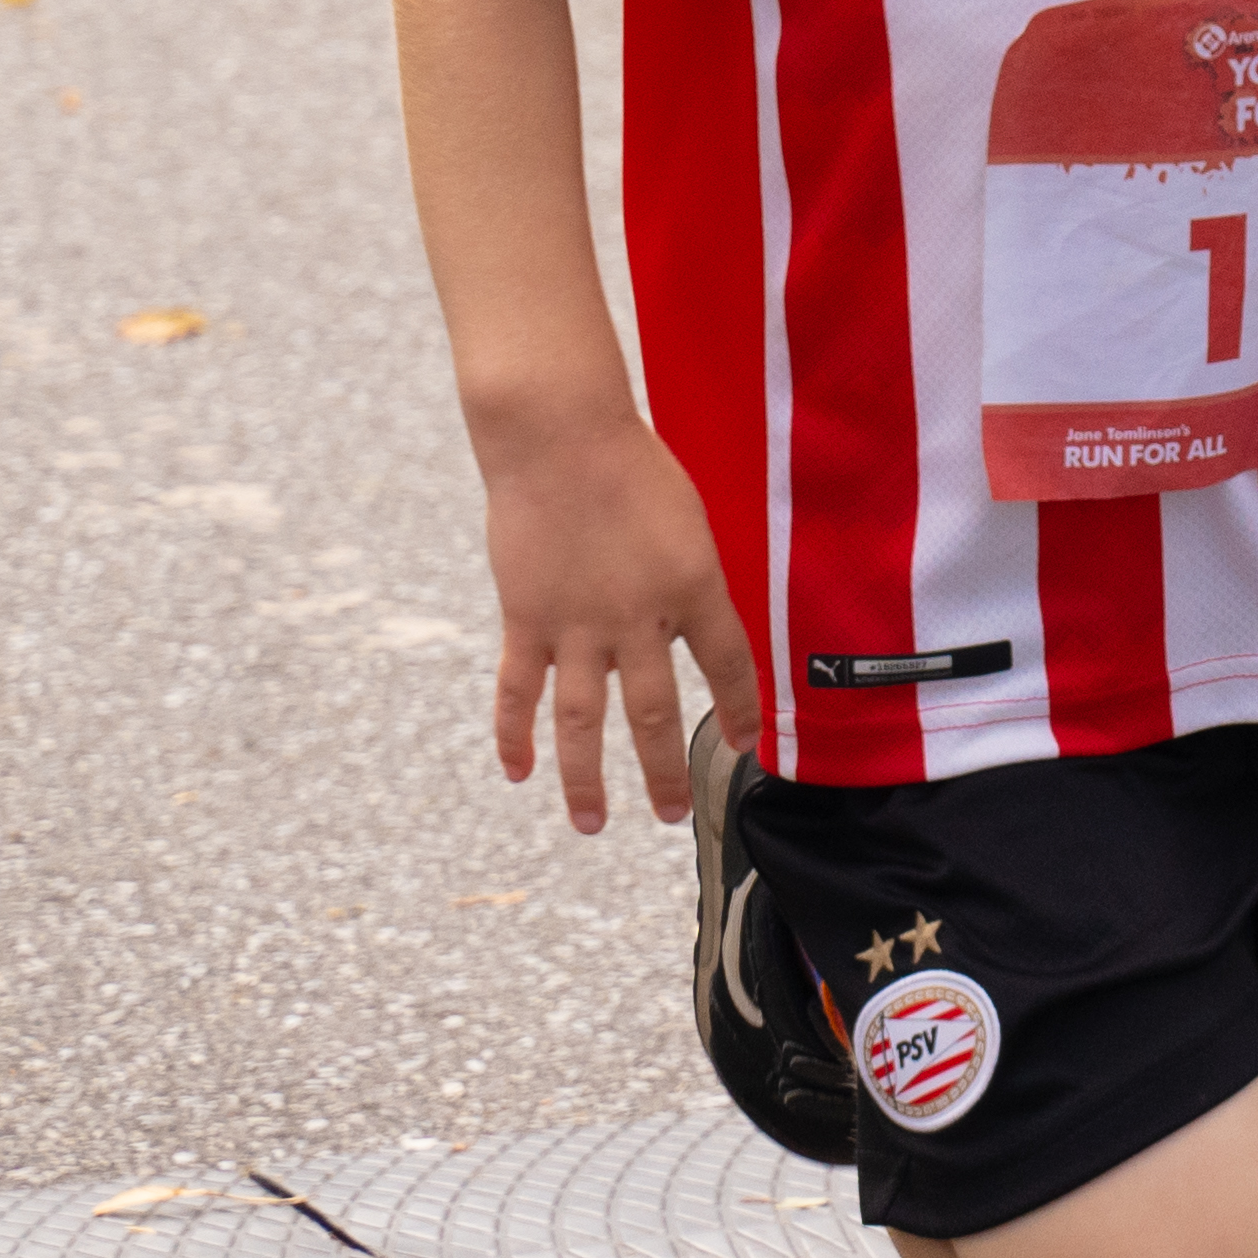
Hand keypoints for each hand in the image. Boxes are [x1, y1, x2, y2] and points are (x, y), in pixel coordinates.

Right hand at [477, 412, 758, 834]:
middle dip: (666, 773)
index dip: (740, 710)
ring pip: (584, 722)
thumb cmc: (629, 463)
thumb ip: (684, 580)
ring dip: (587, 780)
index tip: (743, 747)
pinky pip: (518, 691)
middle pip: (657, 714)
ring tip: (593, 823)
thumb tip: (676, 630)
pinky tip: (518, 772)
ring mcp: (577, 624)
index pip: (729, 665)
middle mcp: (639, 618)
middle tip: (673, 816)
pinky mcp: (526, 618)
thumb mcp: (685, 520)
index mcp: (693, 586)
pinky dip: (514, 734)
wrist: (560, 434)